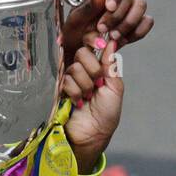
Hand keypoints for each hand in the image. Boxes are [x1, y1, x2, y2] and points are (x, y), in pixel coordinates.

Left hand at [61, 0, 153, 70]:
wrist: (81, 50)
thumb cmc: (75, 31)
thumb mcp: (75, 20)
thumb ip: (88, 7)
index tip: (109, 7)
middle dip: (116, 16)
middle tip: (102, 30)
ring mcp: (131, 8)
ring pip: (141, 7)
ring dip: (127, 23)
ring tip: (112, 37)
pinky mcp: (138, 22)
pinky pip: (147, 22)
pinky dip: (137, 32)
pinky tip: (121, 41)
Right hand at [62, 33, 124, 170]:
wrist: (93, 133)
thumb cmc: (107, 113)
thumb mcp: (115, 87)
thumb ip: (111, 64)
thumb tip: (112, 41)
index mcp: (98, 66)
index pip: (92, 44)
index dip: (94, 41)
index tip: (100, 44)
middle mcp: (84, 70)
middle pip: (82, 53)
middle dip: (92, 70)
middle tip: (97, 85)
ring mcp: (71, 79)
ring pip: (74, 69)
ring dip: (84, 86)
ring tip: (88, 98)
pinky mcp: (61, 89)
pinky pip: (66, 81)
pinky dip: (75, 93)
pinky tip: (79, 102)